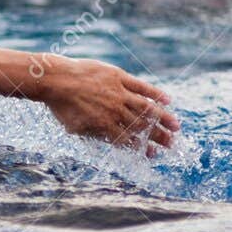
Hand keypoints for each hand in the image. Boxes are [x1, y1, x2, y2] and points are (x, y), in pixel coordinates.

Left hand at [34, 56, 179, 156]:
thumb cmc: (61, 106)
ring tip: (176, 127)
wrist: (55, 79)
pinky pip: (141, 86)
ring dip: (163, 119)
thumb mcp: (76, 128)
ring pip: (146, 108)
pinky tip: (167, 100)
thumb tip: (110, 142)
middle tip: (171, 144)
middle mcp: (115, 111)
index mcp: (104, 126)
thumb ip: (95, 136)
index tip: (153, 154)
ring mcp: (118, 93)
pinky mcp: (119, 77)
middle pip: (141, 126)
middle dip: (158, 137)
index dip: (142, 148)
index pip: (129, 141)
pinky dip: (155, 93)